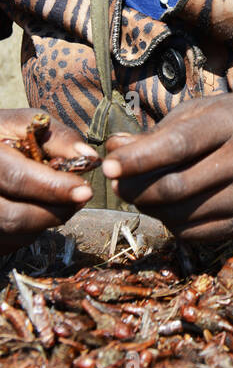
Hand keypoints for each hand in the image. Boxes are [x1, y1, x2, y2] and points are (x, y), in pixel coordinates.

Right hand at [0, 109, 97, 253]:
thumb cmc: (3, 135)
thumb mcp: (24, 124)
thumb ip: (57, 137)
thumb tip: (89, 158)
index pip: (18, 178)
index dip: (54, 187)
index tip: (85, 191)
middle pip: (14, 216)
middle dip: (56, 211)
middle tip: (81, 197)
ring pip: (15, 234)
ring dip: (47, 221)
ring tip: (61, 199)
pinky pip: (10, 242)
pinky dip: (31, 230)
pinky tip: (37, 208)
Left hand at [103, 94, 232, 241]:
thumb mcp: (205, 110)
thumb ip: (160, 130)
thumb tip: (114, 148)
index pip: (178, 145)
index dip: (139, 158)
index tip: (108, 164)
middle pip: (175, 187)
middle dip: (135, 188)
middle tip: (117, 180)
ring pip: (179, 215)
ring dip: (149, 206)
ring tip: (143, 189)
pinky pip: (192, 233)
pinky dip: (170, 221)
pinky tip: (170, 204)